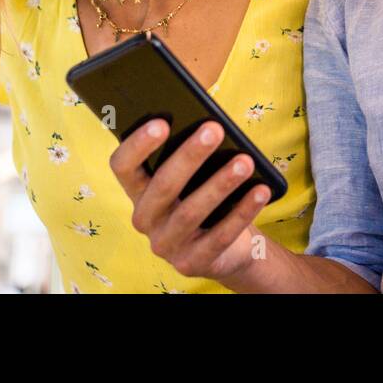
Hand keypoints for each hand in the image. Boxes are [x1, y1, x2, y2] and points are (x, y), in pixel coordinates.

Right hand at [110, 119, 270, 281]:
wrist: (225, 247)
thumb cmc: (205, 192)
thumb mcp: (194, 173)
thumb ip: (189, 148)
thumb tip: (205, 118)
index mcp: (137, 190)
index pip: (122, 166)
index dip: (137, 145)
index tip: (161, 122)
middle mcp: (145, 218)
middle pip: (162, 186)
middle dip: (189, 156)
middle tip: (214, 129)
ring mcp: (166, 244)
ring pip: (191, 212)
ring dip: (220, 184)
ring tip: (245, 161)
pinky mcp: (192, 264)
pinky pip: (219, 236)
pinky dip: (242, 211)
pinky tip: (260, 190)